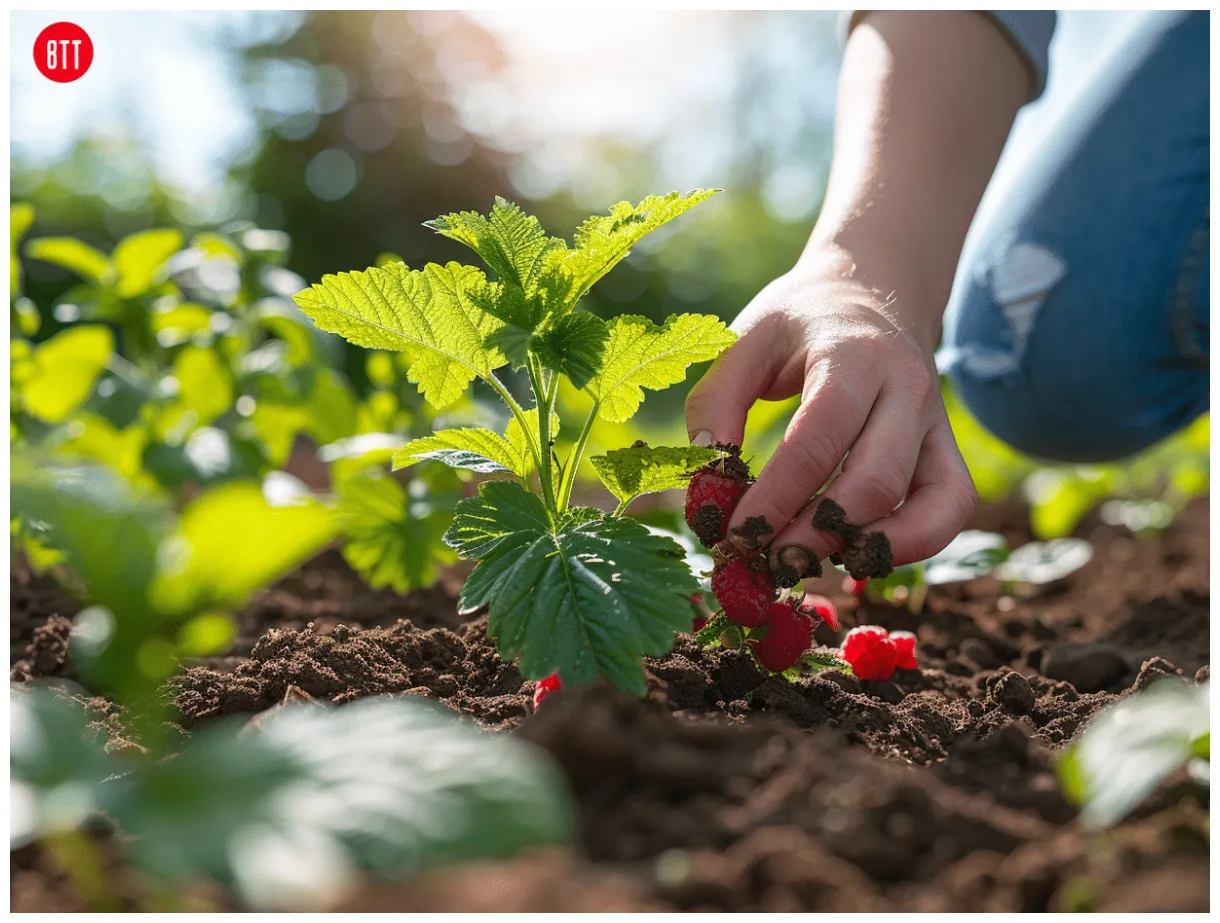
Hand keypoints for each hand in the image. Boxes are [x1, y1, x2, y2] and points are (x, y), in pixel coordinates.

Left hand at [684, 261, 977, 579]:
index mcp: (851, 356)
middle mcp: (907, 388)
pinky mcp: (949, 447)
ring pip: (929, 504)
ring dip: (863, 548)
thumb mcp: (745, 339)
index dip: (773, 500)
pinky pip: (950, 508)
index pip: (816, 442)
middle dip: (815, 535)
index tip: (731, 536)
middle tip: (764, 560)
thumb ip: (715, 403)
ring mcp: (937, 420)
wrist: (871, 287)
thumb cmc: (798, 321)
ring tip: (805, 562)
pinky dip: (910, 544)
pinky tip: (852, 554)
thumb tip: (708, 483)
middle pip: (875, 482)